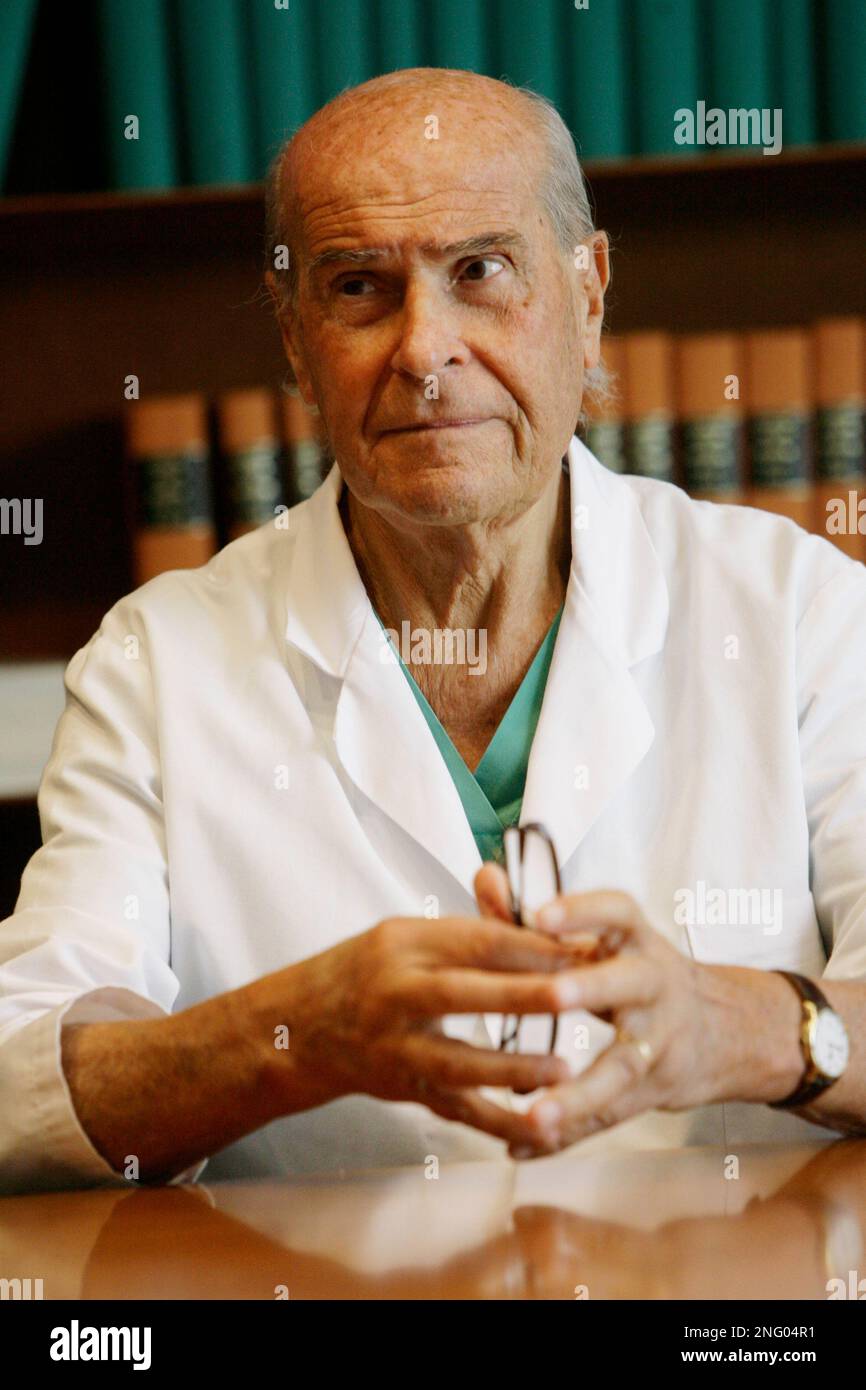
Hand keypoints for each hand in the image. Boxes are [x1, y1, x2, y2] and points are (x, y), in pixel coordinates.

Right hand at [259, 913, 588, 1150]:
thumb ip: (473, 927)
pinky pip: (455, 1110)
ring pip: (456, 1060)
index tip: (581, 945)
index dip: (528, 943)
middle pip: (461, 992)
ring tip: (565, 1070)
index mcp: (404, 944)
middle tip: (577, 993)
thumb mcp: (408, 935)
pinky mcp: (402, 1089)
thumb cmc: (369, 972)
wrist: (298, 1027)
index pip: (473, 938)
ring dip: (512, 1068)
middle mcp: (394, 993)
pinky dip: (498, 1124)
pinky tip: (541, 1130)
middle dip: (521, 994)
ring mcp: (395, 1046)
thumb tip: (544, 916)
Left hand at [475, 866, 800, 1155]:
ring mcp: (660, 1041)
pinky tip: (525, 1144)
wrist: (725, 1029)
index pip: (617, 912)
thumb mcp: (600, 940)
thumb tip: (484, 874)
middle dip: (593, 987)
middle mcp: (654, 986)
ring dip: (580, 1093)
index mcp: (635, 942)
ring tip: (536, 1115)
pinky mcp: (653, 1089)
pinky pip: (610, 1115)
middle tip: (556, 993)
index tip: (541, 912)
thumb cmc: (637, 974)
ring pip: (623, 1068)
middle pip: (630, 983)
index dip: (582, 909)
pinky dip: (568, 1131)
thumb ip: (531, 913)